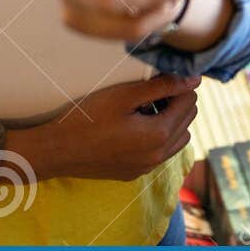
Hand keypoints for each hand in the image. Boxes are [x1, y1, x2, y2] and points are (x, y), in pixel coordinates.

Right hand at [5, 74, 198, 181]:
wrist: (56, 150)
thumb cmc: (87, 118)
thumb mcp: (124, 95)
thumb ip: (162, 86)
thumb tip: (193, 79)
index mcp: (159, 136)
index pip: (189, 102)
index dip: (179, 85)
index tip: (160, 77)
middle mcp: (158, 157)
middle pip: (187, 120)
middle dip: (176, 101)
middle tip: (151, 89)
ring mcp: (146, 168)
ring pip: (177, 139)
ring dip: (170, 120)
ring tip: (145, 107)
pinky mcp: (133, 173)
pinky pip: (160, 153)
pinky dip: (157, 137)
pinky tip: (134, 125)